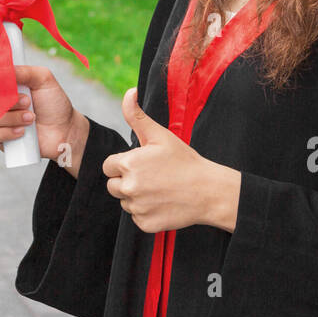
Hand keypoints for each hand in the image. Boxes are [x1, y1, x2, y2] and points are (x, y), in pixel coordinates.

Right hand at [0, 65, 87, 174]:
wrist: (65, 129)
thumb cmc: (54, 104)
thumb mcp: (43, 79)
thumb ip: (24, 71)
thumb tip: (4, 68)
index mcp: (6, 86)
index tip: (8, 85)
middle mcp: (0, 102)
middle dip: (10, 101)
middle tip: (28, 102)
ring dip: (14, 118)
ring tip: (31, 118)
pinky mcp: (0, 139)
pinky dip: (8, 133)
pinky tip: (22, 132)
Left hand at [102, 88, 237, 232]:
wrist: (208, 191)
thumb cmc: (184, 161)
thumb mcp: (160, 135)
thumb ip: (137, 116)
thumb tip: (129, 92)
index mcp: (128, 164)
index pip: (108, 166)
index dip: (123, 164)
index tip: (142, 163)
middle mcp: (129, 188)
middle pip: (113, 185)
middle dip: (126, 180)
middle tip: (152, 176)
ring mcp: (137, 208)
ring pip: (125, 202)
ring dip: (136, 196)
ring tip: (159, 188)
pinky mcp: (145, 224)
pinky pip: (136, 217)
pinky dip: (146, 212)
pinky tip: (163, 202)